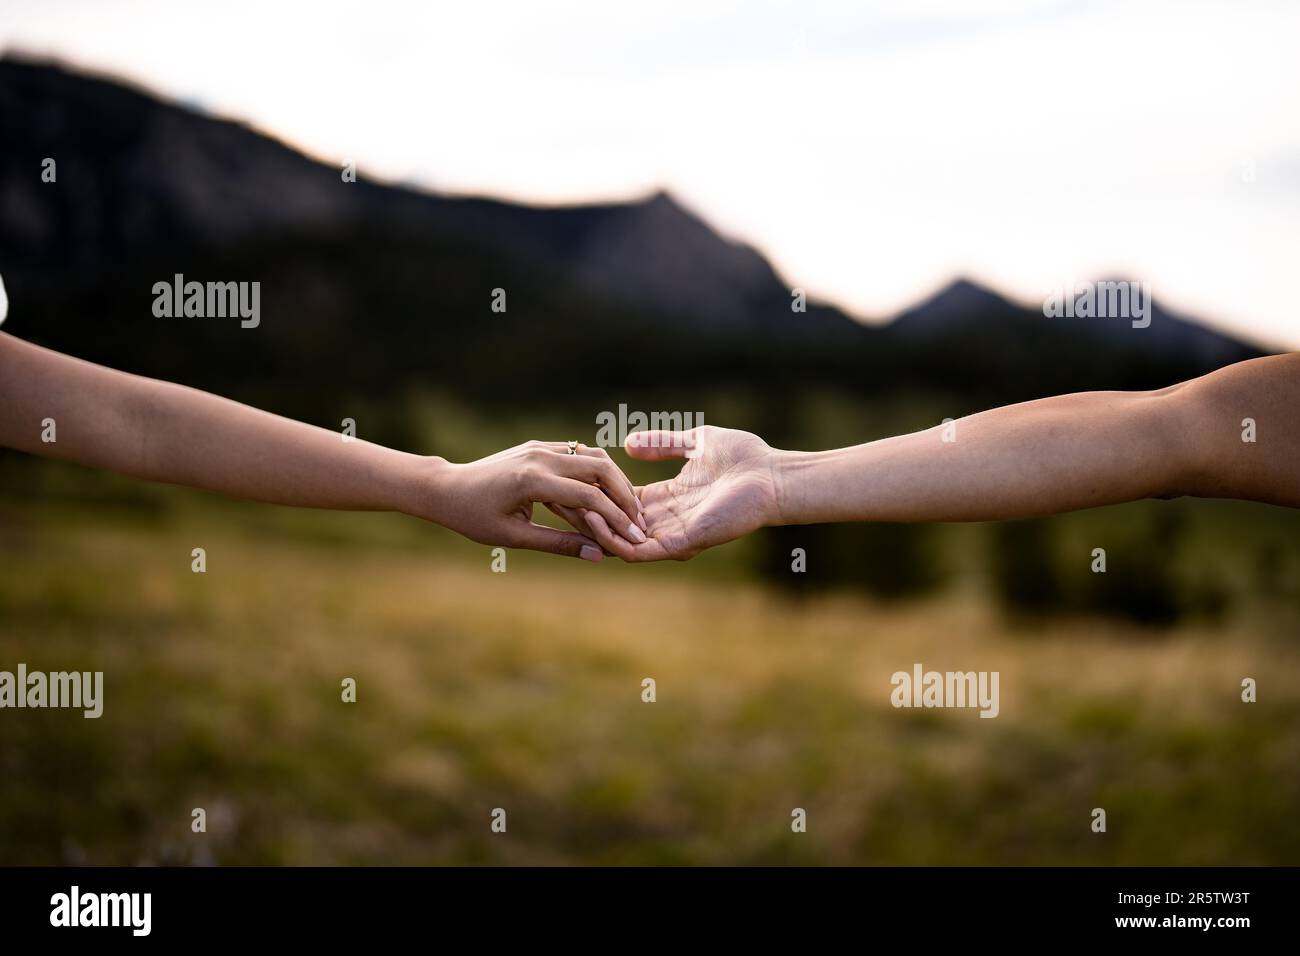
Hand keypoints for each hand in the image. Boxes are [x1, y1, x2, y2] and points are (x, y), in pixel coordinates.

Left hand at [416, 440, 646, 560]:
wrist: (447, 487)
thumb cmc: (473, 517)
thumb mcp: (514, 537)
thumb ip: (558, 544)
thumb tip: (598, 555)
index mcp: (533, 480)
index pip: (590, 496)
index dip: (616, 518)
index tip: (635, 538)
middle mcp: (541, 456)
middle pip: (600, 468)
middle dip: (624, 495)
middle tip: (639, 520)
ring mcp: (541, 447)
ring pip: (593, 456)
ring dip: (614, 481)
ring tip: (627, 508)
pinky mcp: (541, 446)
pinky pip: (579, 454)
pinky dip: (597, 472)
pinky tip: (605, 494)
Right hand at [580, 426, 780, 560]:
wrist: (772, 476)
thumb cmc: (743, 457)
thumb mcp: (694, 442)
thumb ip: (663, 443)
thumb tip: (628, 443)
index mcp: (668, 498)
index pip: (622, 502)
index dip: (597, 495)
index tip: (569, 483)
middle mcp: (667, 520)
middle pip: (617, 525)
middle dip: (587, 518)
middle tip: (556, 505)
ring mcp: (673, 534)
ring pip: (622, 543)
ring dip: (594, 532)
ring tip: (568, 514)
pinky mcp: (682, 543)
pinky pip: (640, 550)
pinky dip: (615, 541)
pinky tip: (594, 523)